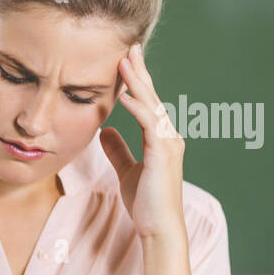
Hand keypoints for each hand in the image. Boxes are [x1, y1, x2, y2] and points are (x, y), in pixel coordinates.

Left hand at [99, 43, 186, 240]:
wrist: (158, 227)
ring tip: (125, 61)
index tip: (125, 61)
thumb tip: (106, 131)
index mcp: (159, 138)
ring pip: (152, 105)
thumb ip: (118, 150)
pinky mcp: (163, 154)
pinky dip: (138, 108)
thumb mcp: (127, 171)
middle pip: (152, 97)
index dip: (137, 82)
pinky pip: (150, 125)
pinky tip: (125, 96)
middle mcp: (168, 136)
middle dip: (140, 72)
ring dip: (138, 83)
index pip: (147, 103)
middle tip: (130, 47)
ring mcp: (168, 144)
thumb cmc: (145, 203)